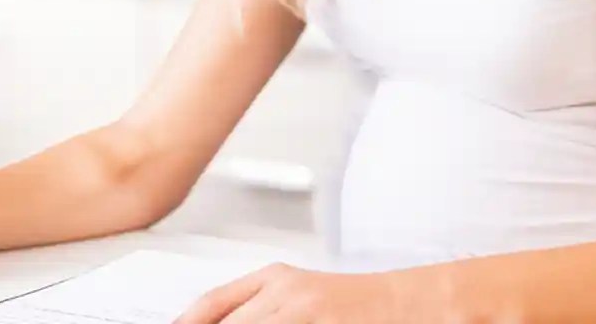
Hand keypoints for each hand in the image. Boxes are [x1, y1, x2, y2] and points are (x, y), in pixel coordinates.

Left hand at [175, 263, 423, 322]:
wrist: (409, 304)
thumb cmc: (357, 309)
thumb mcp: (302, 299)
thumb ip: (262, 309)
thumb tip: (213, 320)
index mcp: (275, 277)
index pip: (211, 305)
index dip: (186, 322)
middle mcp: (283, 290)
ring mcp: (301, 309)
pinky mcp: (318, 321)